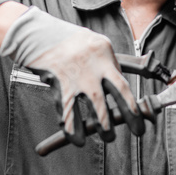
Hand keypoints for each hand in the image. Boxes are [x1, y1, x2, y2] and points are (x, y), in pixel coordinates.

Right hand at [0, 7, 142, 143]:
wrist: (37, 35)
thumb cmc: (68, 40)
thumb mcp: (94, 43)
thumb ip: (108, 61)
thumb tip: (123, 77)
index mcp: (104, 55)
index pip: (122, 85)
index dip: (132, 106)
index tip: (138, 119)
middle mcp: (93, 67)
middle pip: (115, 95)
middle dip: (126, 117)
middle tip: (136, 130)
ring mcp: (76, 77)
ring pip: (94, 107)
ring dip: (102, 126)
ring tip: (108, 137)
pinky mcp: (60, 85)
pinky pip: (68, 112)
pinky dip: (73, 129)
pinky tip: (78, 138)